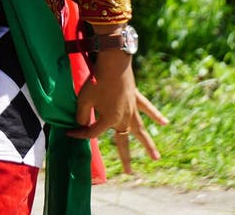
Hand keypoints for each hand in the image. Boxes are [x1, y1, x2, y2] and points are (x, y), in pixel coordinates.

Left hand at [67, 53, 167, 172]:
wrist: (113, 63)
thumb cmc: (96, 81)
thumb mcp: (84, 100)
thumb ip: (82, 116)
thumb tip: (83, 125)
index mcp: (109, 121)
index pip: (93, 133)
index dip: (80, 134)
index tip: (69, 134)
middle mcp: (123, 119)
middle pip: (124, 142)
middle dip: (126, 158)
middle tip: (130, 173)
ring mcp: (132, 109)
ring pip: (141, 131)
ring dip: (148, 145)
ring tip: (156, 158)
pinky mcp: (136, 98)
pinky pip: (147, 109)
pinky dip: (156, 116)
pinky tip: (165, 123)